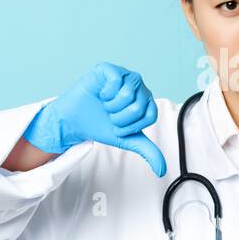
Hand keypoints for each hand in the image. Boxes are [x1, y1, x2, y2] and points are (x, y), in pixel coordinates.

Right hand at [22, 61, 166, 177]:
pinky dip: (106, 93)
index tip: (119, 128)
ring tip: (105, 106)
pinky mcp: (109, 69)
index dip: (132, 126)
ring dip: (112, 107)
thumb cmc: (101, 126)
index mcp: (145, 101)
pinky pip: (116, 80)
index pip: (150, 115)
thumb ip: (148, 151)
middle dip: (120, 119)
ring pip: (128, 94)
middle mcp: (138, 86)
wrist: (75, 121)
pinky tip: (100, 95)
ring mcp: (123, 76)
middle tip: (110, 117)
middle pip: (139, 106)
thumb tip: (162, 170)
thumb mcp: (126, 140)